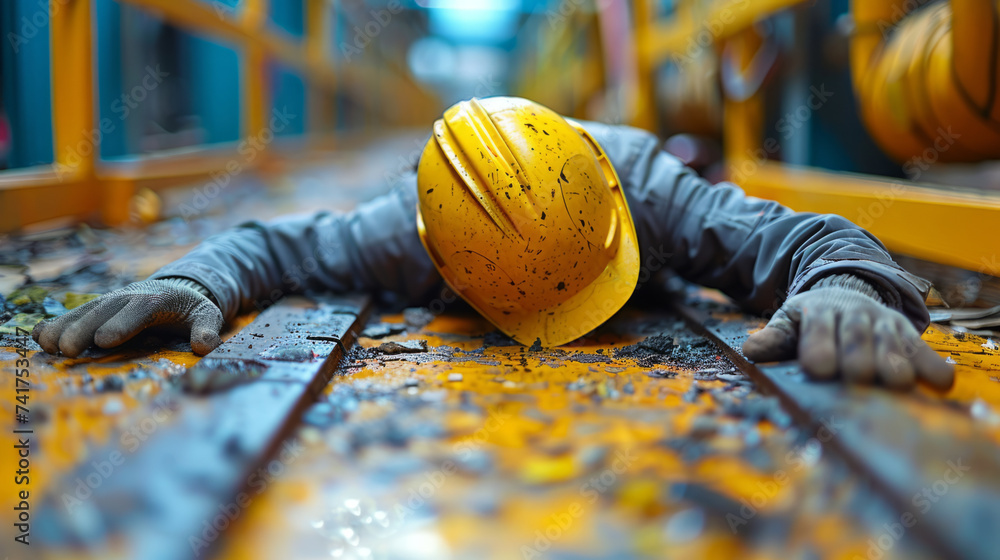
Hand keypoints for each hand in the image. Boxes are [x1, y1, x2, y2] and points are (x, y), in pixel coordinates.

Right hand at [32, 278, 222, 356]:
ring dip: (64, 326)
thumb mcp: (207, 315)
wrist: (177, 290)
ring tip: (47, 345)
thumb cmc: (191, 308)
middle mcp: (129, 297)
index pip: (139, 310)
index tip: (104, 340)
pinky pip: (76, 314)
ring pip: (86, 311)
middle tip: (67, 350)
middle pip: (105, 311)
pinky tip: (38, 336)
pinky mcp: (98, 308)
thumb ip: (207, 330)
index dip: (122, 324)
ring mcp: (110, 301)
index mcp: (158, 299)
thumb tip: (205, 346)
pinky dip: (57, 323)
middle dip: (85, 329)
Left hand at [742, 276, 953, 389]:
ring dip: (894, 364)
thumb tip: (750, 351)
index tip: (817, 369)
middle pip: (857, 338)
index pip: (818, 329)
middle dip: (857, 359)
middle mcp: (854, 314)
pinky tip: (938, 384)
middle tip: (857, 378)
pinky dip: (932, 366)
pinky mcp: (908, 334)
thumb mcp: (788, 323)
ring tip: (896, 383)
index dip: (819, 348)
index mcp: (818, 311)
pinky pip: (923, 350)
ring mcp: (883, 323)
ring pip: (892, 343)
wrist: (844, 294)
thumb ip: (774, 339)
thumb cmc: (811, 321)